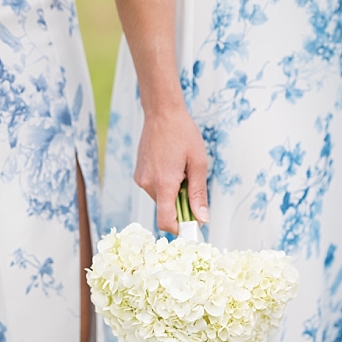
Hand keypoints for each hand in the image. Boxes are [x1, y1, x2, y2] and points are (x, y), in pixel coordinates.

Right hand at [135, 103, 210, 233]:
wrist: (162, 113)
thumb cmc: (183, 134)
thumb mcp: (198, 163)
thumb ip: (199, 193)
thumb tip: (202, 218)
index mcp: (164, 183)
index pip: (166, 221)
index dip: (180, 228)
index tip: (193, 226)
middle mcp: (147, 184)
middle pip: (166, 209)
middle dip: (181, 203)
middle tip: (192, 181)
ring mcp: (140, 179)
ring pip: (161, 198)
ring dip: (173, 192)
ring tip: (181, 168)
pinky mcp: (138, 174)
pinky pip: (154, 188)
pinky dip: (165, 184)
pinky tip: (171, 164)